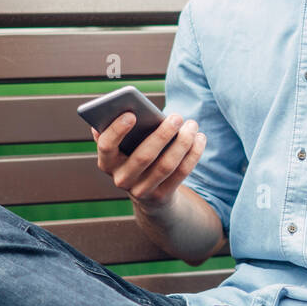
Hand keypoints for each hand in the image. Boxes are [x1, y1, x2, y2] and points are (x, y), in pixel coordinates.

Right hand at [91, 111, 205, 210]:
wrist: (147, 193)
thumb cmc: (136, 156)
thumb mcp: (125, 146)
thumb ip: (122, 129)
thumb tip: (120, 108)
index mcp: (107, 162)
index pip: (106, 146)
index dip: (117, 130)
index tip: (131, 114)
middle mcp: (121, 179)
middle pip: (143, 156)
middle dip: (162, 134)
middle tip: (177, 116)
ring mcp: (141, 191)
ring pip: (166, 165)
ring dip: (182, 143)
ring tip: (192, 125)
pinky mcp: (161, 196)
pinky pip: (181, 173)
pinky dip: (193, 154)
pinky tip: (200, 138)